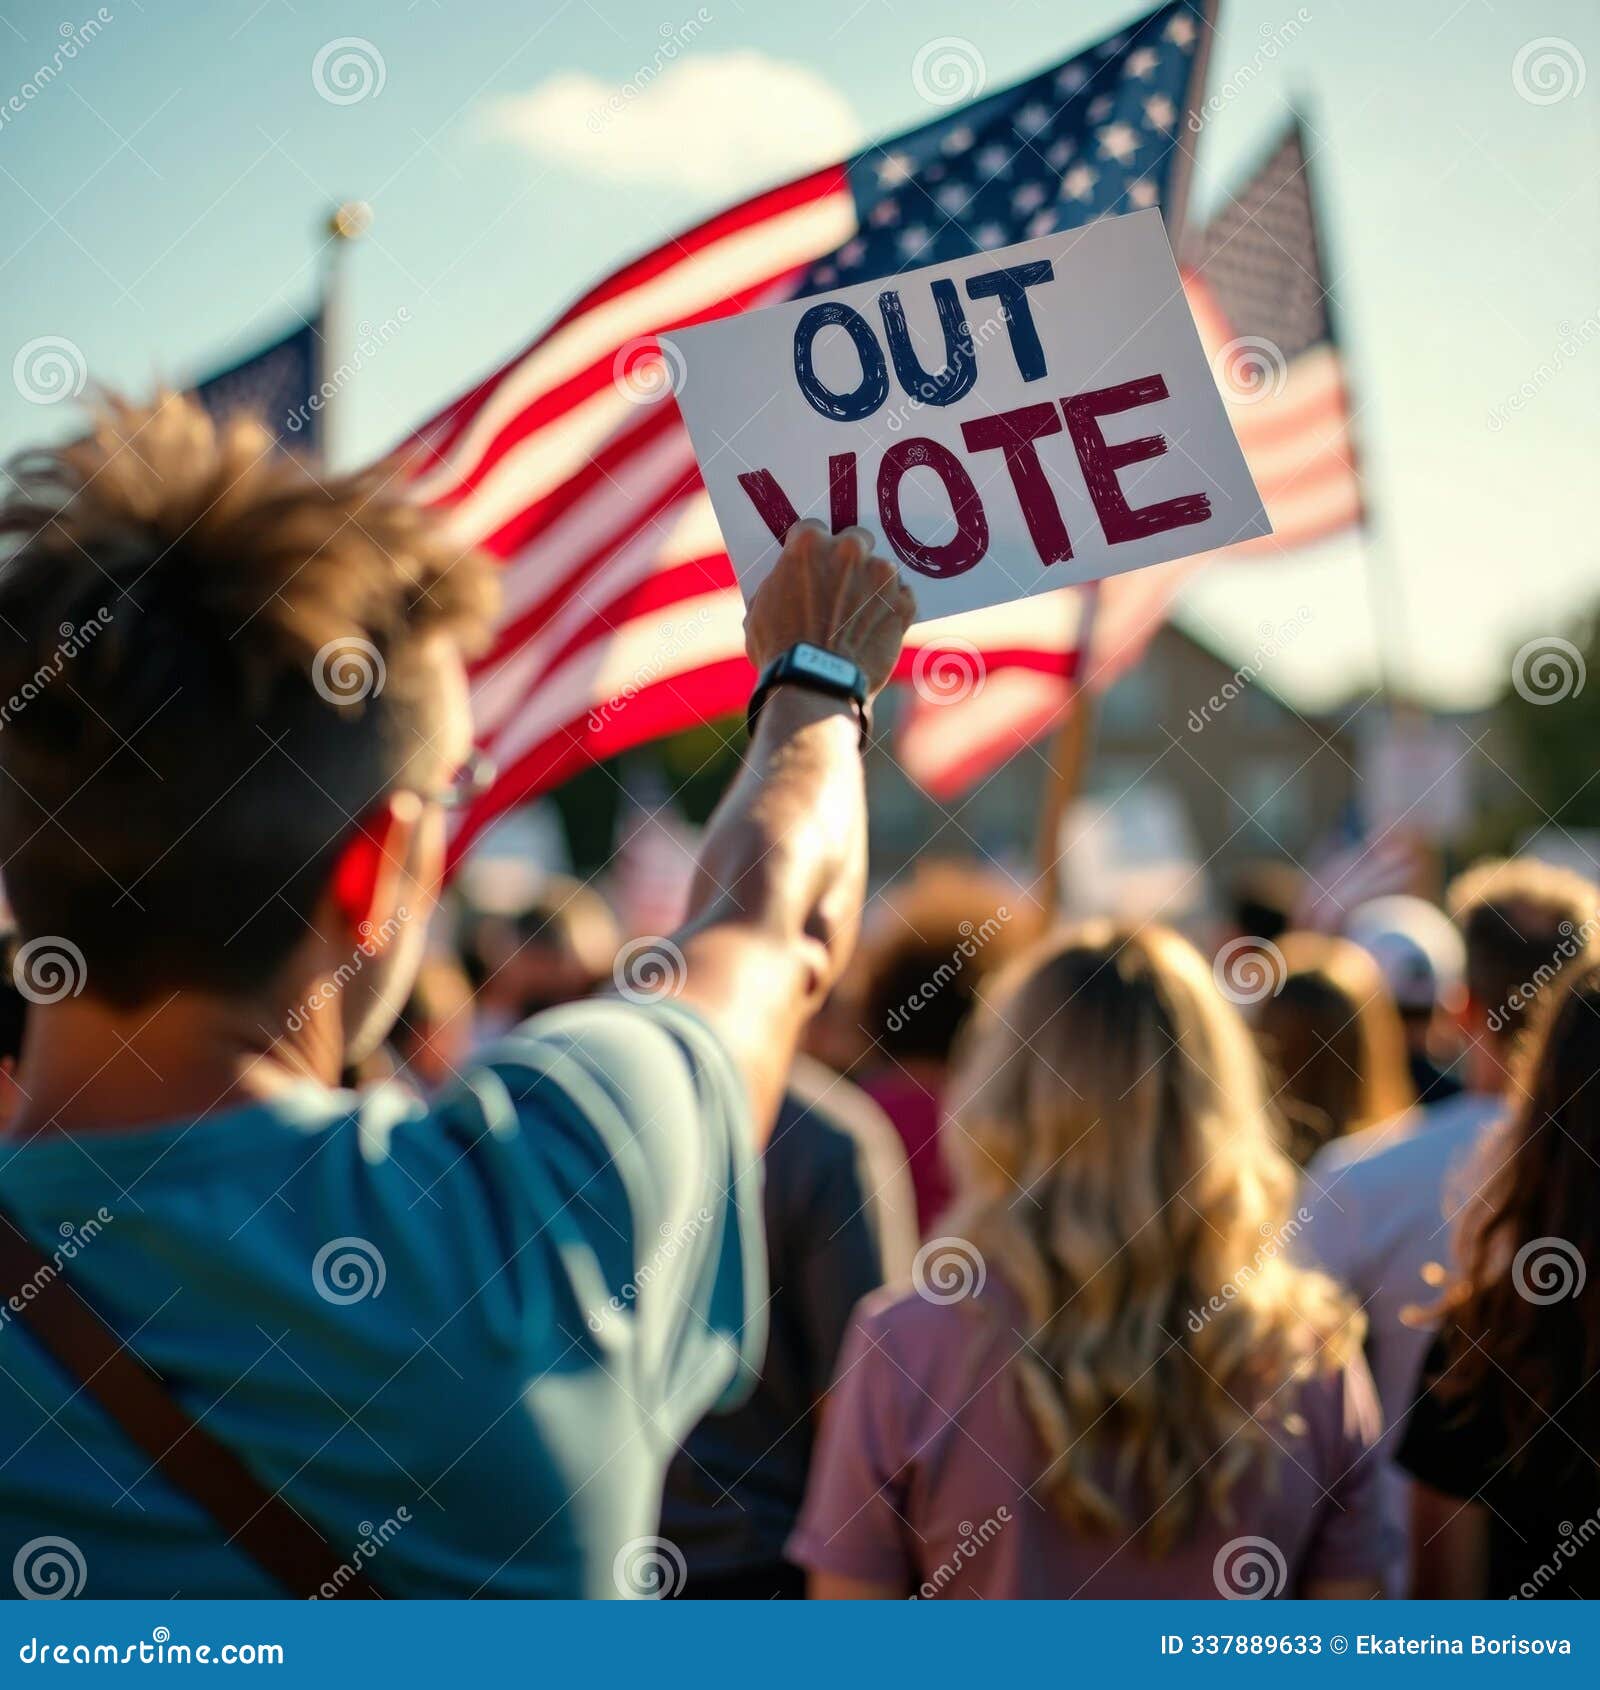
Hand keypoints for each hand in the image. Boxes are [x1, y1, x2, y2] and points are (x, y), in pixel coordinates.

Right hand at [744, 521, 915, 696]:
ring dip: (873, 587)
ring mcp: (881, 575)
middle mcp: (849, 550)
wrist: (814, 685)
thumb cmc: (779, 651)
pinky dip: (893, 610)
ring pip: (881, 570)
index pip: (813, 529)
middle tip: (840, 586)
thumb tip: (784, 585)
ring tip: (858, 618)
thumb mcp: (759, 611)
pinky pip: (903, 598)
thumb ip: (777, 586)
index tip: (813, 565)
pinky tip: (876, 630)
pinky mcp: (904, 603)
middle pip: (855, 540)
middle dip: (849, 559)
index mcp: (808, 544)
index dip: (812, 551)